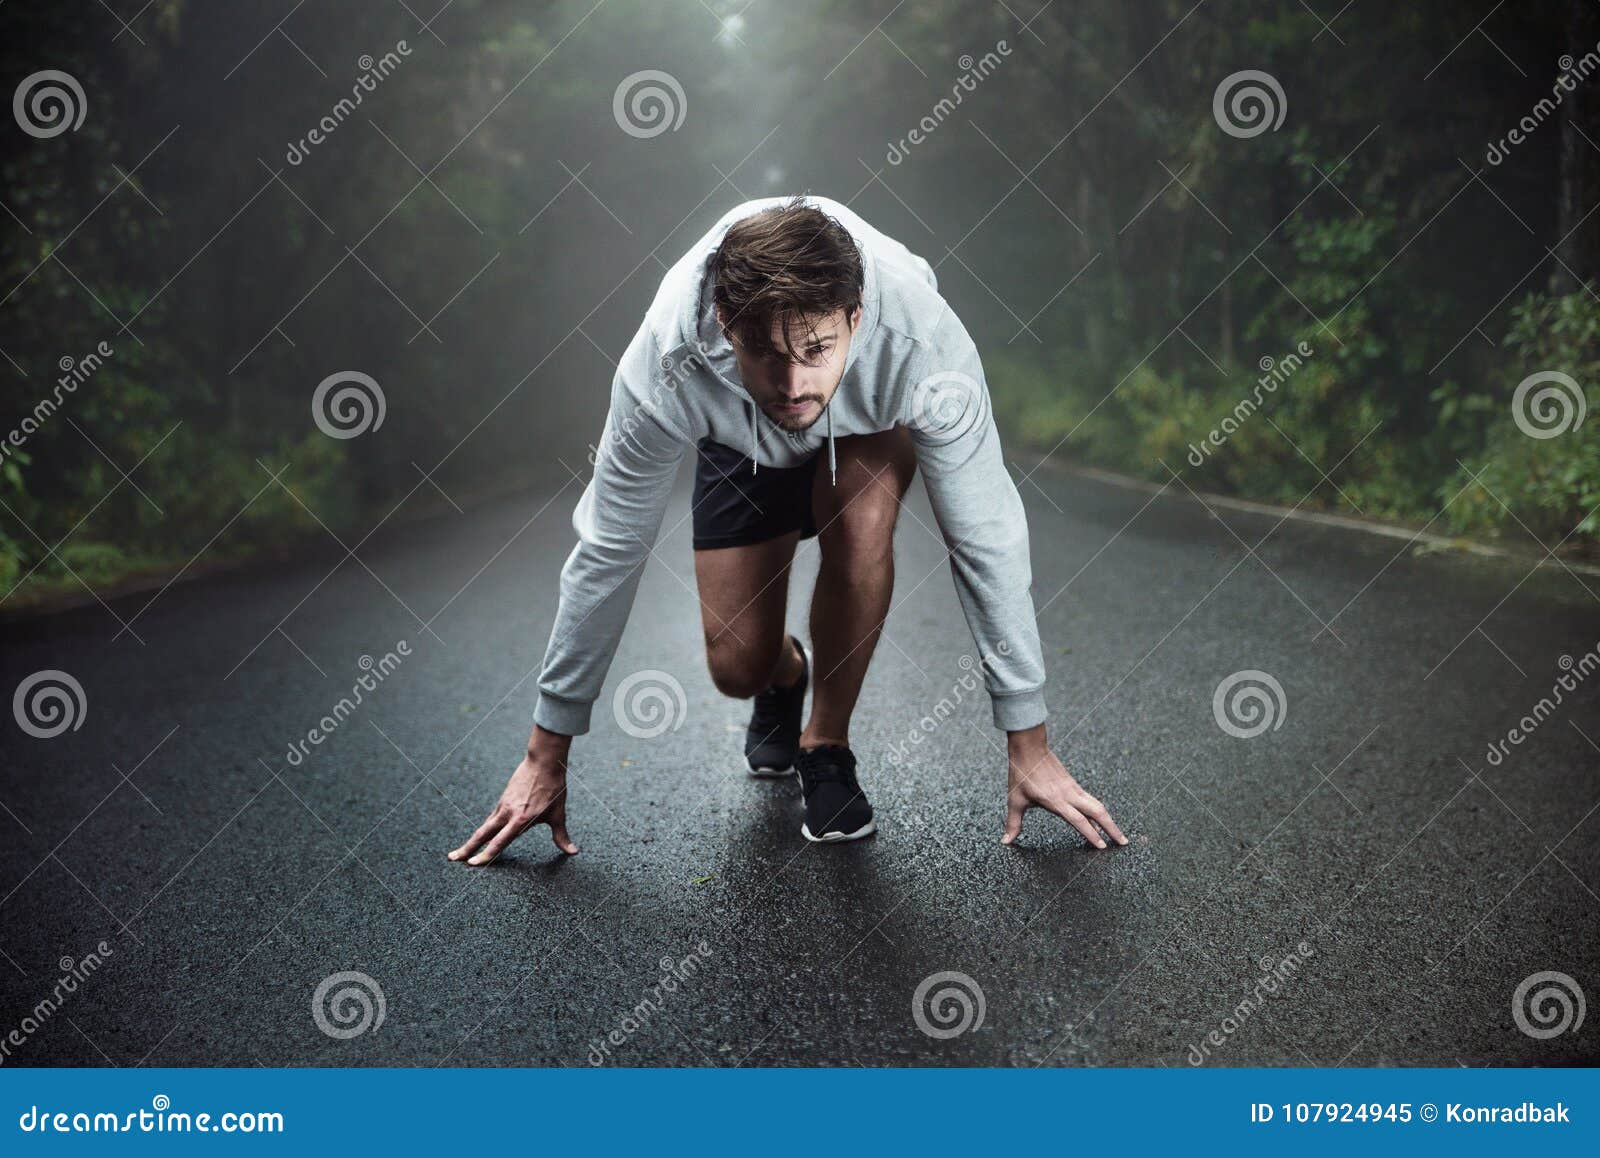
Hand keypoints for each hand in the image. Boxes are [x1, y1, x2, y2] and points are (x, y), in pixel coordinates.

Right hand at [449, 726, 577, 864]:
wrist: (544, 762)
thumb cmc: (553, 788)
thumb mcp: (558, 814)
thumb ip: (562, 836)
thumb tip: (573, 852)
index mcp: (521, 820)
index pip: (499, 842)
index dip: (486, 855)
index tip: (474, 864)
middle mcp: (508, 814)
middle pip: (482, 834)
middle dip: (467, 848)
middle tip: (453, 858)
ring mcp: (503, 805)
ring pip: (485, 826)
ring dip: (473, 839)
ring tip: (462, 851)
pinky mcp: (503, 799)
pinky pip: (492, 817)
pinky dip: (485, 828)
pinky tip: (482, 835)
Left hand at [1002, 724, 1126, 848]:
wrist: (1029, 748)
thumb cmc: (1021, 774)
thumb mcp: (1015, 800)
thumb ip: (1013, 823)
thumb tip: (1005, 841)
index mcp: (1056, 801)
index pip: (1079, 821)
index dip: (1091, 835)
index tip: (1102, 847)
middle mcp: (1069, 795)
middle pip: (1098, 812)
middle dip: (1112, 828)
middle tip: (1123, 842)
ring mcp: (1074, 789)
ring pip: (1097, 805)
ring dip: (1109, 820)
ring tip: (1117, 834)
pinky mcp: (1074, 784)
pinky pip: (1090, 800)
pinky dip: (1099, 812)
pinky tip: (1100, 820)